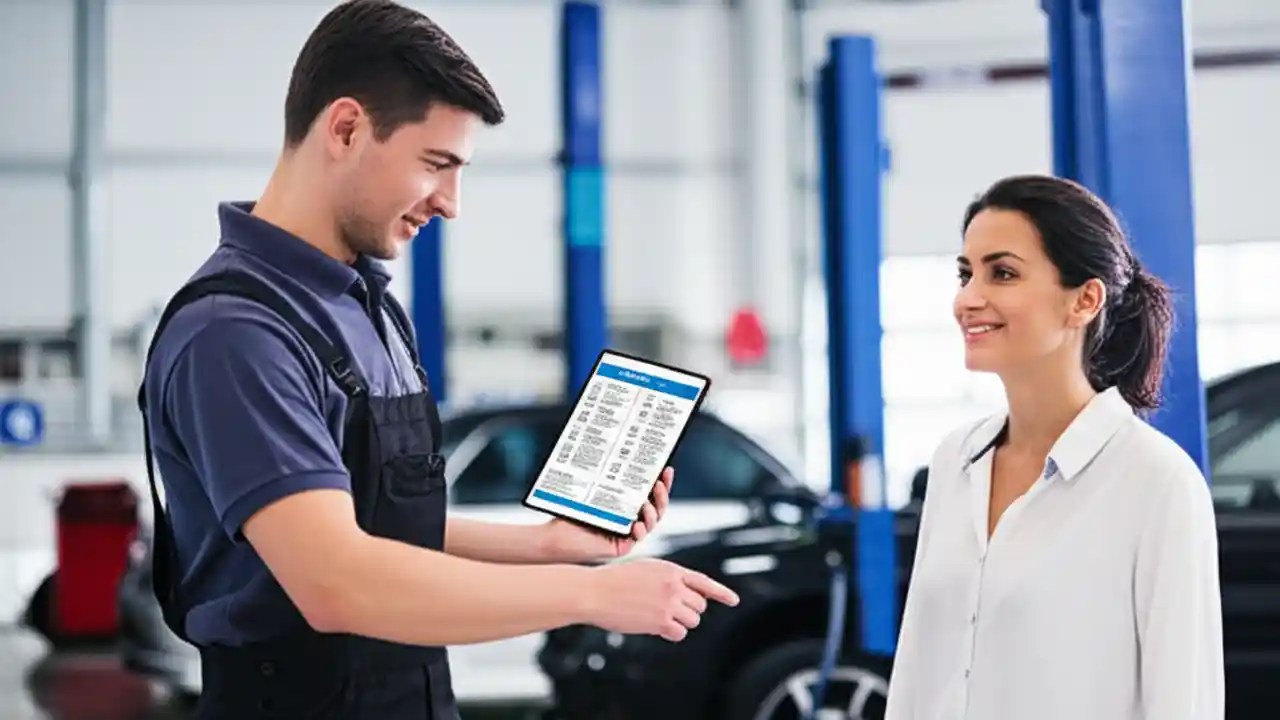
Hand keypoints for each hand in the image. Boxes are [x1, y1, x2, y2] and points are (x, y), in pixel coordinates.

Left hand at [541, 467, 674, 563]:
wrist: (556, 537)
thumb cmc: (571, 513)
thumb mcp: (592, 491)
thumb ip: (608, 479)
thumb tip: (619, 453)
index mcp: (626, 504)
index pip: (650, 493)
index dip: (662, 483)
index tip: (666, 469)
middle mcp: (630, 518)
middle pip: (656, 507)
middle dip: (662, 496)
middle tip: (658, 485)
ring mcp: (627, 533)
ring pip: (651, 523)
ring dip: (653, 513)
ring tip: (646, 505)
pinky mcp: (621, 546)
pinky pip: (637, 539)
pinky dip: (640, 531)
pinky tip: (636, 525)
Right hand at [586, 558, 739, 641]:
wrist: (594, 592)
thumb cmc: (614, 580)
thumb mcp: (645, 570)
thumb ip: (667, 579)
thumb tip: (684, 596)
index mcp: (671, 569)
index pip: (704, 582)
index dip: (721, 593)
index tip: (734, 601)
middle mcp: (674, 585)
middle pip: (700, 605)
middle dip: (688, 611)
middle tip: (667, 610)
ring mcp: (669, 603)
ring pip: (692, 620)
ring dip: (679, 623)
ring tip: (658, 617)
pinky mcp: (661, 621)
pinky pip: (680, 633)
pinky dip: (671, 633)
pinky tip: (654, 626)